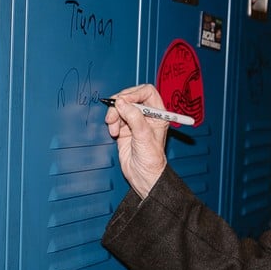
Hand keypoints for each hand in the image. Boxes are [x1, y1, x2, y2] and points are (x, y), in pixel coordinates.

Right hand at [104, 84, 167, 198]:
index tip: (125, 100)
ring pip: (121, 107)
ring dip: (114, 114)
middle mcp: (147, 116)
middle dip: (121, 103)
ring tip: (113, 126)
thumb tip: (122, 102)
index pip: (147, 92)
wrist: (143, 176)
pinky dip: (112, 123)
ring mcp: (135, 122)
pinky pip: (115, 118)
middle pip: (131, 97)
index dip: (135, 93)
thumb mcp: (144, 136)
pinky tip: (114, 132)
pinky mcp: (124, 129)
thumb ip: (134, 117)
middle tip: (115, 109)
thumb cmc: (152, 160)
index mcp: (158, 114)